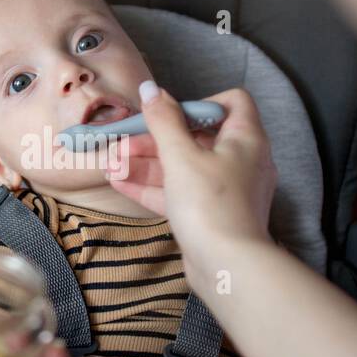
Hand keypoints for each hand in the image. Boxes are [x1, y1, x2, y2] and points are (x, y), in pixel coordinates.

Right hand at [104, 86, 277, 299]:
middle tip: (121, 142)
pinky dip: (154, 187)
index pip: (231, 103)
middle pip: (196, 137)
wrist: (227, 266)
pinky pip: (181, 193)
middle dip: (155, 139)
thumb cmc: (210, 203)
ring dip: (147, 164)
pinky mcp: (211, 215)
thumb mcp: (181, 156)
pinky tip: (119, 183)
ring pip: (184, 167)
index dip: (199, 103)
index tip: (170, 114)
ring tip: (110, 163)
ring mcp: (226, 190)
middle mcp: (241, 161)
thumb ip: (164, 121)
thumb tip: (151, 89)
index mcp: (246, 138)